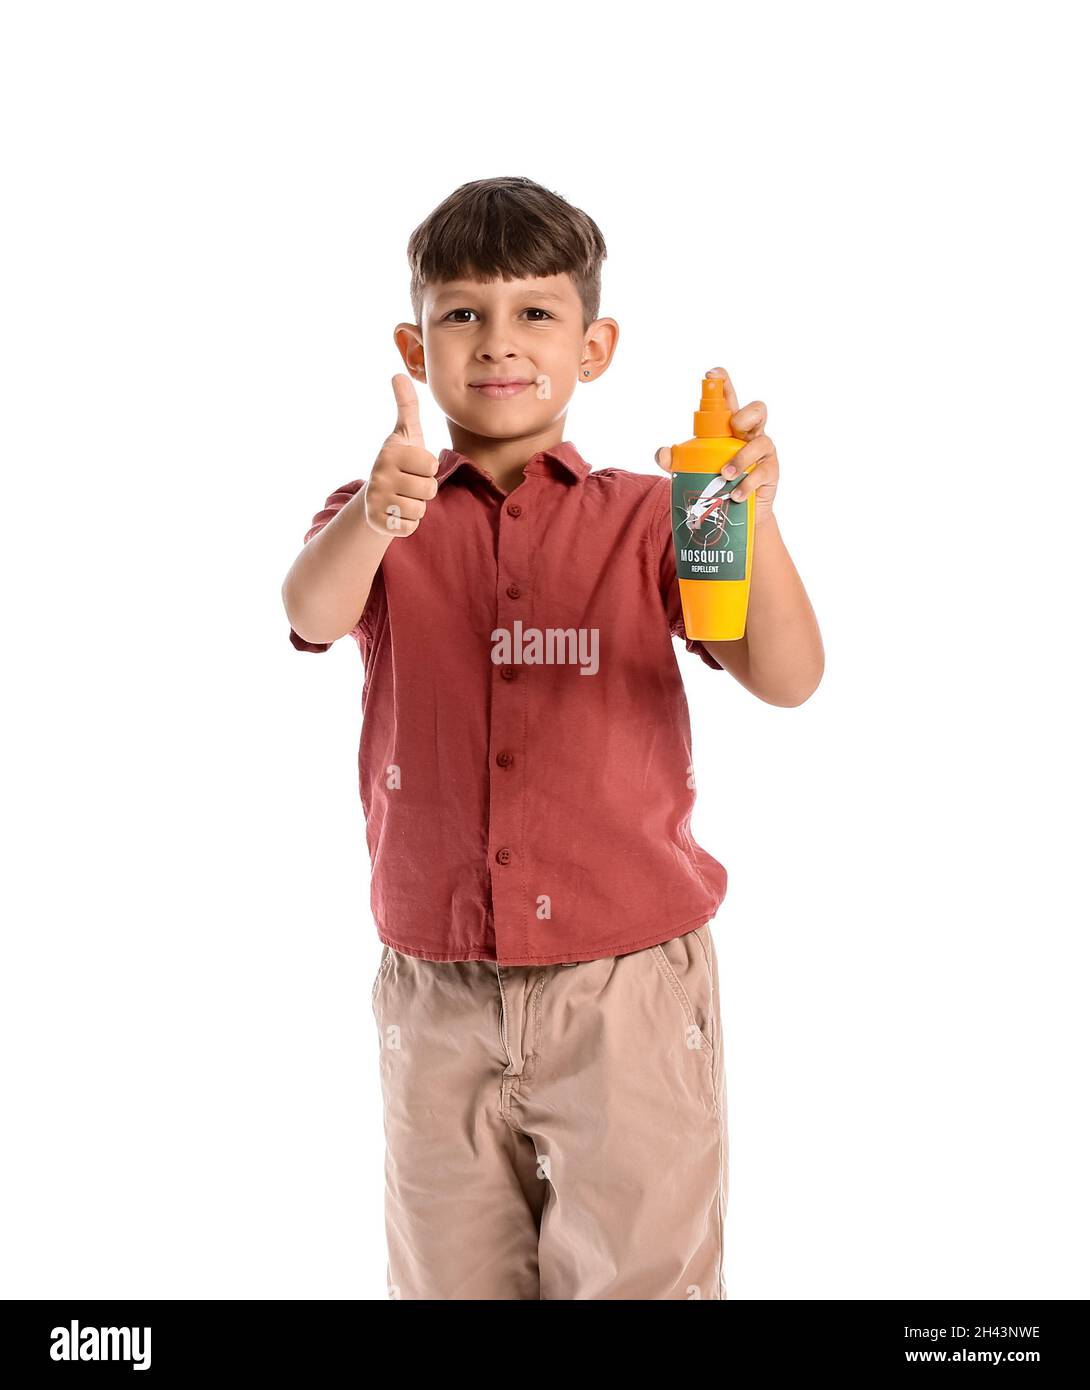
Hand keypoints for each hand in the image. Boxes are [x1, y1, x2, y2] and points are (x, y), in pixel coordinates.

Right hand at [364, 374, 439, 537]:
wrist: (376, 495)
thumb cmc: (400, 461)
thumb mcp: (405, 433)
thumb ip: (407, 406)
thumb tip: (398, 374)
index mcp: (390, 452)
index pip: (432, 465)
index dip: (429, 467)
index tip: (414, 465)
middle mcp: (379, 475)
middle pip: (429, 489)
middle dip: (424, 489)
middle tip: (409, 483)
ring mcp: (376, 500)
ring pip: (420, 509)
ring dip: (417, 506)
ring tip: (403, 497)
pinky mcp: (378, 523)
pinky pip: (411, 528)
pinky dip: (408, 524)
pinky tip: (397, 513)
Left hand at [655, 367, 779, 527]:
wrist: (738, 513)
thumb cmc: (716, 482)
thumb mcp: (693, 469)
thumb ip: (676, 460)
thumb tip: (662, 453)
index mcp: (731, 426)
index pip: (729, 398)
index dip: (723, 382)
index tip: (711, 373)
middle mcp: (751, 434)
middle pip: (758, 409)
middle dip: (746, 415)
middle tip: (734, 428)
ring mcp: (763, 452)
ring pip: (761, 442)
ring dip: (742, 458)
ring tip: (725, 475)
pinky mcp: (771, 472)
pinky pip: (763, 472)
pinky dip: (747, 484)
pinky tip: (735, 494)